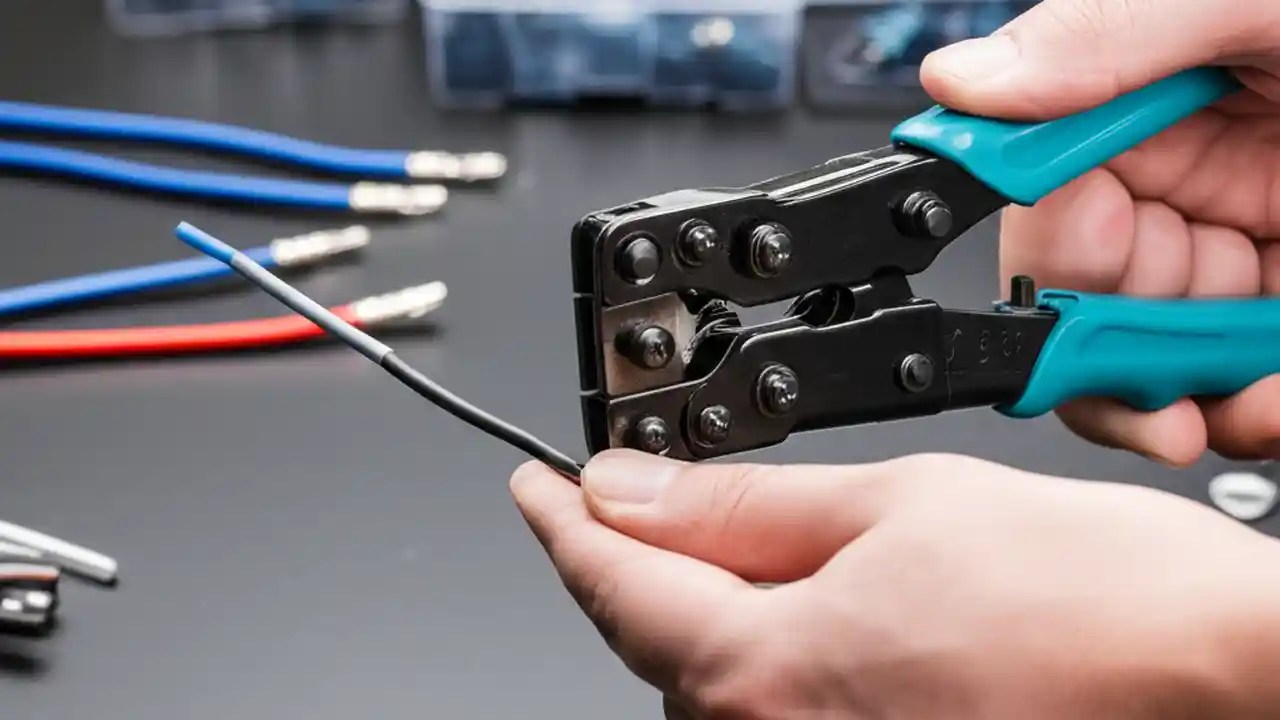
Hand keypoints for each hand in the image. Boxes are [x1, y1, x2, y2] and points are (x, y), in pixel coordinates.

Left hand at [512, 451, 1279, 718]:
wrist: (1221, 674)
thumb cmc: (1094, 598)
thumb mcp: (893, 504)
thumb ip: (740, 507)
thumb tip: (633, 488)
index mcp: (768, 671)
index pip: (612, 584)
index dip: (562, 524)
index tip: (538, 489)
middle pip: (656, 641)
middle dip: (649, 561)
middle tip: (659, 492)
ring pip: (717, 686)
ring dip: (718, 614)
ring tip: (772, 548)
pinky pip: (779, 716)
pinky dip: (776, 658)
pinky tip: (823, 612)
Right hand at [921, 0, 1279, 465]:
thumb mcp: (1243, 0)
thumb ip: (1107, 32)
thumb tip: (963, 81)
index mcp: (1146, 104)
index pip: (1044, 201)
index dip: (1048, 266)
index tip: (1055, 323)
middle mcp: (1184, 182)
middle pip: (1089, 300)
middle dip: (1111, 355)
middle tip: (1153, 384)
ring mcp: (1241, 250)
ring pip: (1161, 360)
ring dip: (1183, 399)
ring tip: (1234, 404)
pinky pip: (1241, 383)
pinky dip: (1248, 409)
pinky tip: (1267, 404)